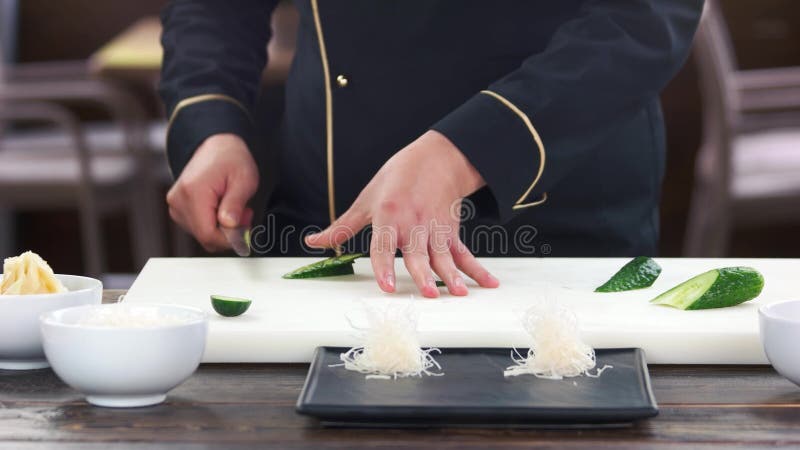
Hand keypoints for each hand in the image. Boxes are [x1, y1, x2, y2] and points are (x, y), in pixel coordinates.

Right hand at [166, 133, 257, 251]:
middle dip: (228, 232)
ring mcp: (175, 205)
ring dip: (222, 228)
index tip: (246, 230)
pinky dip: (213, 223)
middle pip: (204, 237)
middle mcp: (179, 200)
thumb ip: (235, 204)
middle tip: (245, 215)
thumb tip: (229, 225)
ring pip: (202, 234)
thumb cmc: (232, 160)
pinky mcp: (177, 208)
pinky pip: (197, 227)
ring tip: (234, 207)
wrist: (217, 145)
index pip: (208, 234)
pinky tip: (222, 208)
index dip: (229, 239)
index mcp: (193, 192)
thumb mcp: (244, 180)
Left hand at [305, 130, 499, 297]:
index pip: (384, 246)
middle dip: (425, 274)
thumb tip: (314, 242)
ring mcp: (436, 229)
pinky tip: (488, 283)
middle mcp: (414, 224)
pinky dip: (477, 269)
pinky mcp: (451, 232)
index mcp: (389, 216)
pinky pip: (464, 253)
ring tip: (458, 294)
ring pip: (444, 256)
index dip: (384, 267)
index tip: (387, 287)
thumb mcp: (366, 200)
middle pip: (418, 254)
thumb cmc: (397, 179)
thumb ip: (342, 227)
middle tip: (429, 293)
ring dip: (453, 275)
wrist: (436, 158)